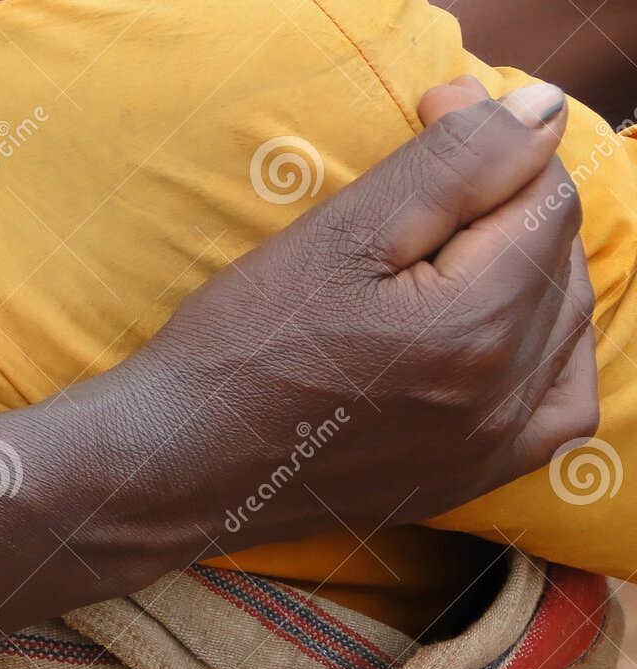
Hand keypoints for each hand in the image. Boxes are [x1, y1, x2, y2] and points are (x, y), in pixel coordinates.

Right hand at [91, 84, 595, 559]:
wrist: (176, 464)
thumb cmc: (236, 349)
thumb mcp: (336, 237)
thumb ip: (452, 167)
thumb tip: (540, 115)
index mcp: (473, 327)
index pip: (544, 202)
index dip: (493, 145)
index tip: (427, 114)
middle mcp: (498, 398)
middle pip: (557, 264)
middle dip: (507, 206)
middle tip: (423, 185)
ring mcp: (484, 450)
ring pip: (564, 332)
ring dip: (529, 275)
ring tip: (457, 253)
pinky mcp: (461, 481)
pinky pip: (554, 417)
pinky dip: (547, 362)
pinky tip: (505, 341)